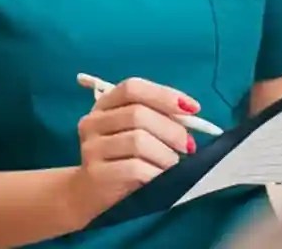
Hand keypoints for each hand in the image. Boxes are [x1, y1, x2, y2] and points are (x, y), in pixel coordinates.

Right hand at [64, 77, 198, 224]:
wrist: (88, 193)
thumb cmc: (121, 158)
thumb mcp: (136, 132)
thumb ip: (157, 118)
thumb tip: (190, 113)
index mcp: (104, 104)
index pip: (133, 88)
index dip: (164, 95)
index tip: (193, 109)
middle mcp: (93, 122)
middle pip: (138, 114)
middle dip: (171, 129)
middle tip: (188, 146)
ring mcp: (91, 148)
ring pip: (138, 141)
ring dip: (165, 154)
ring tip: (172, 164)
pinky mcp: (96, 174)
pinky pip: (134, 168)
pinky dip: (155, 172)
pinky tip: (160, 177)